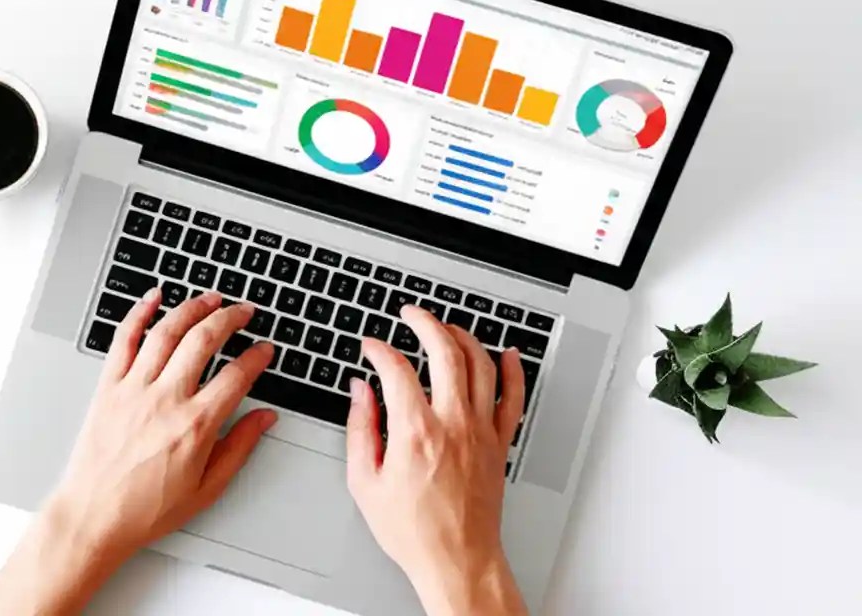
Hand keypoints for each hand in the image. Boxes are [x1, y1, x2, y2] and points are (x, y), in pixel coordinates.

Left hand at [46, 288, 276, 559]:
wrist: (94, 516)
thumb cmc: (146, 509)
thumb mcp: (207, 488)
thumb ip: (240, 447)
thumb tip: (264, 418)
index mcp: (195, 425)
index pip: (237, 375)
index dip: (257, 356)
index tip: (265, 348)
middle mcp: (165, 400)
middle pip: (204, 340)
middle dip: (230, 318)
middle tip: (244, 311)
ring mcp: (133, 389)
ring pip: (167, 332)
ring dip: (192, 308)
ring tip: (210, 299)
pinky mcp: (107, 387)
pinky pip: (123, 339)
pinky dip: (139, 313)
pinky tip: (154, 298)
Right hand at [346, 305, 527, 614]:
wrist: (456, 560)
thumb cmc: (413, 531)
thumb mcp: (364, 482)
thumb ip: (360, 429)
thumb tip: (360, 393)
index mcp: (415, 433)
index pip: (396, 370)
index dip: (380, 350)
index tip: (371, 348)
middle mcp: (452, 425)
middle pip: (445, 352)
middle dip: (425, 323)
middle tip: (411, 314)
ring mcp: (480, 432)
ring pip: (481, 366)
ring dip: (463, 337)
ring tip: (447, 328)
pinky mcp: (499, 444)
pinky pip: (513, 398)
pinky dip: (513, 371)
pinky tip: (507, 354)